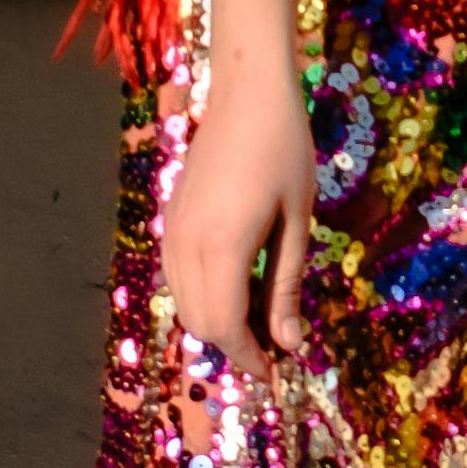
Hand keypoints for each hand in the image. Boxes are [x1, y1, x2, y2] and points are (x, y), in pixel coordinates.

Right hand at [161, 61, 318, 374]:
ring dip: (216, 322)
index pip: (224, 326)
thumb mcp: (296, 223)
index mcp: (220, 247)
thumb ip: (286, 285)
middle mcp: (185, 244)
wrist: (247, 94)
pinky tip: (236, 289)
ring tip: (259, 322)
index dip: (248, 358)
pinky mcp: (170, 219)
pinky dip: (202, 296)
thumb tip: (288, 344)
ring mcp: (171, 230)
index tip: (276, 373)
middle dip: (234, 345)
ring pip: (183, 302)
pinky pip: (177, 277)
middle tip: (274, 350)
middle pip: (199, 322)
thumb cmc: (285, 152)